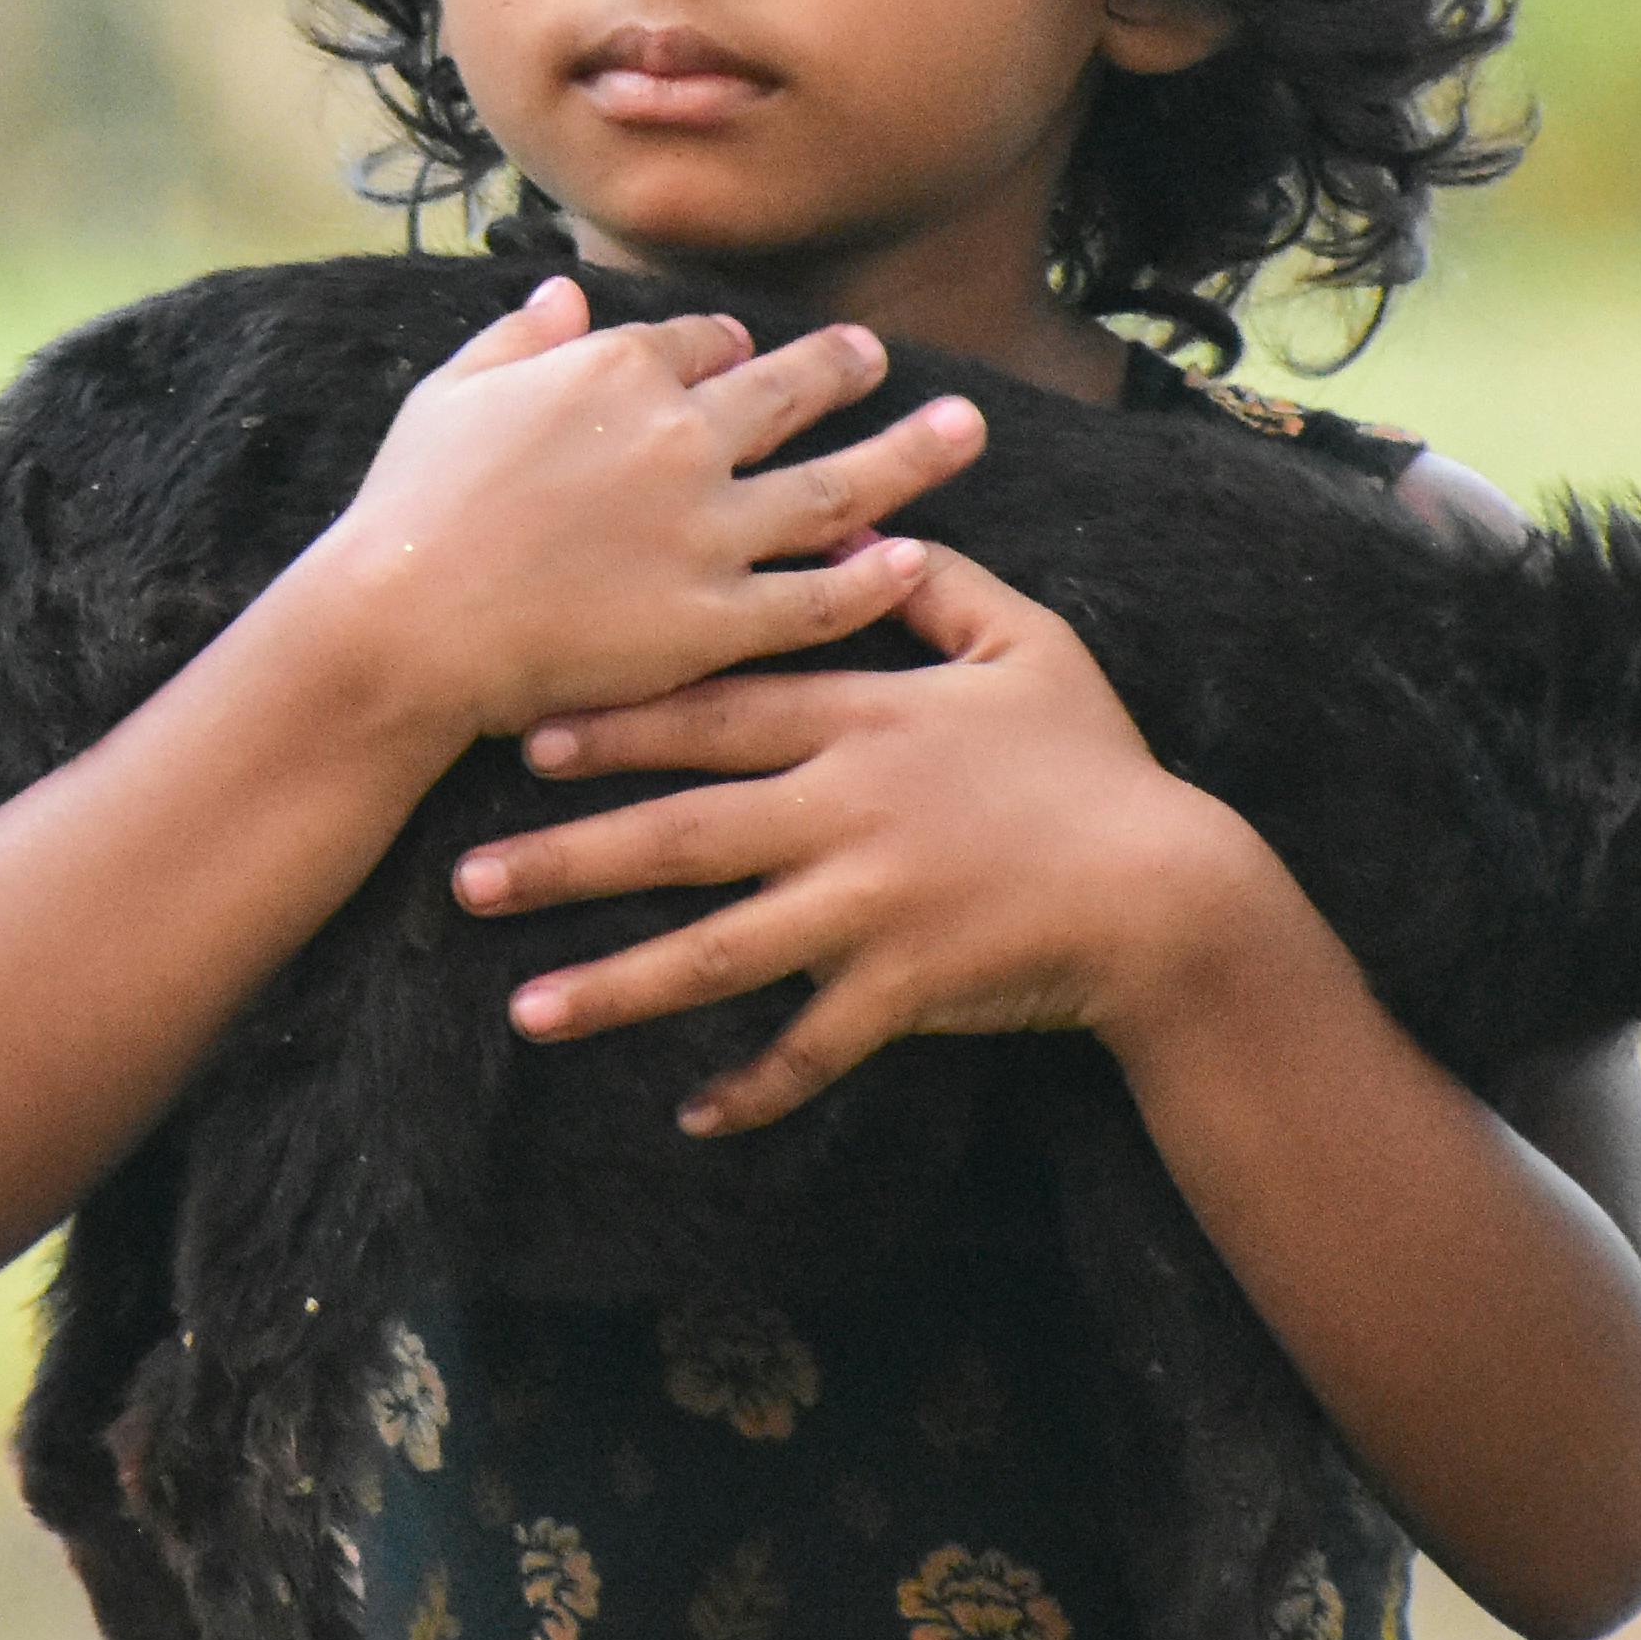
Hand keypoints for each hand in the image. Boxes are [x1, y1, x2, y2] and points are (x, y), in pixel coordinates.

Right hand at [276, 273, 991, 752]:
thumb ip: (513, 342)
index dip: (724, 346)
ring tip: (968, 428)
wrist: (403, 626)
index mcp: (614, 374)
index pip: (697, 343)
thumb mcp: (448, 395)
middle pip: (785, 392)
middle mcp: (679, 439)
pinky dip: (872, 579)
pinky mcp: (716, 621)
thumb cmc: (407, 510)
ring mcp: (707, 531)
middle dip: (839, 369)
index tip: (741, 350)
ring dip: (908, 455)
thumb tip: (561, 294)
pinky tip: (915, 558)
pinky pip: (815, 598)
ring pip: (834, 487)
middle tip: (876, 357)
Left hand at [454, 542, 1290, 1134]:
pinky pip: (811, 1049)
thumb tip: (872, 525)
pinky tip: (689, 1113)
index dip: (618, 725)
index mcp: (865, 722)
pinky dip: (752, 1086)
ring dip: (618, 986)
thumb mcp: (1029, 643)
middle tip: (469, 880)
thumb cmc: (1096, 760)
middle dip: (568, 858)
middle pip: (684, 836)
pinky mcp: (902, 992)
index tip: (524, 736)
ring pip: (718, 951)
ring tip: (527, 1010)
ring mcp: (870, 909)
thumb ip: (940, 583)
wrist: (1172, 893)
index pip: (717, 716)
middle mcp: (848, 813)